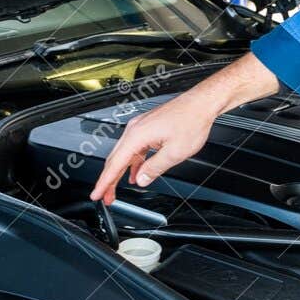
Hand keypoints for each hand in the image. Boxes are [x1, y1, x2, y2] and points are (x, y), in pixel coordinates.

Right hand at [87, 52, 279, 203]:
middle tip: (105, 197)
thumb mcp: (175, 152)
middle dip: (109, 180)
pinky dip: (133, 162)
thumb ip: (155, 168)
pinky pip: (135, 148)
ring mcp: (141, 127)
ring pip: (124, 154)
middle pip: (115, 159)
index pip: (115, 165)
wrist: (202, 103)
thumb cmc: (192, 120)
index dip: (105, 183)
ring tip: (116, 189)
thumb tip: (142, 180)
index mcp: (137, 135)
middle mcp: (135, 129)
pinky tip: (136, 173)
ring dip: (120, 172)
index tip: (97, 194)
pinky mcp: (148, 126)